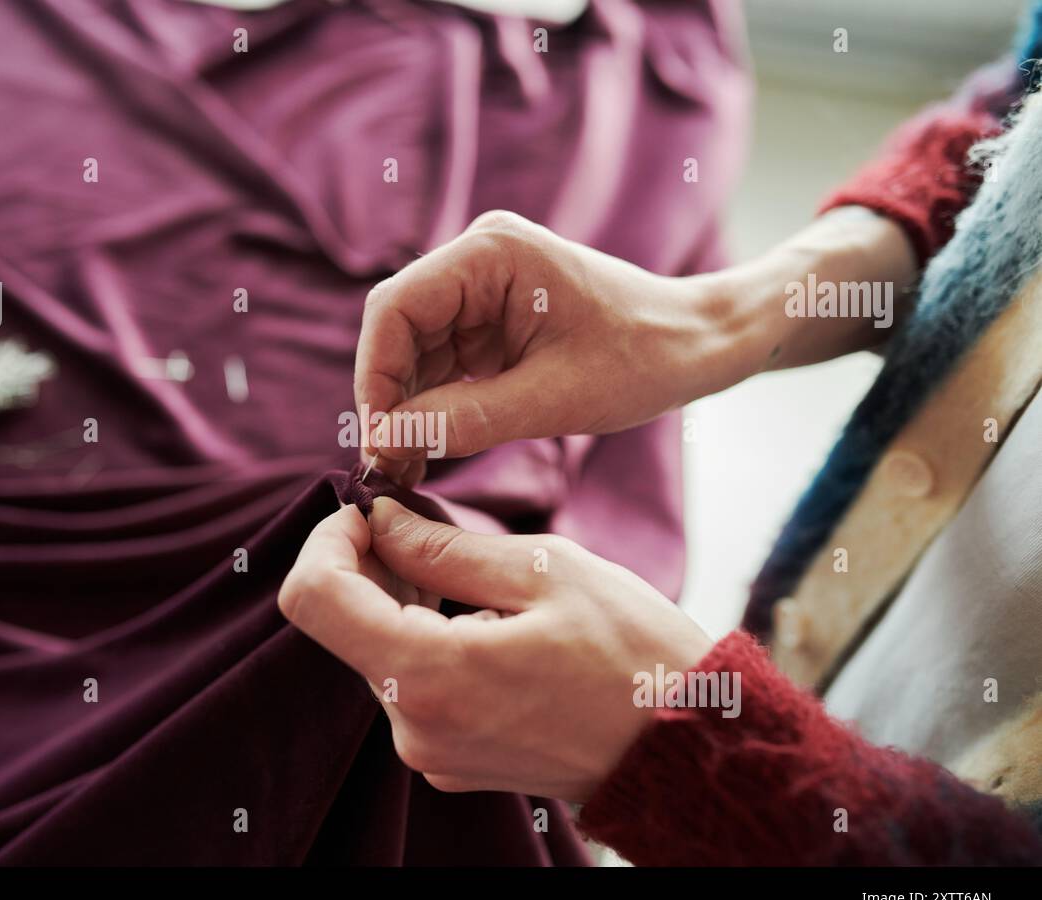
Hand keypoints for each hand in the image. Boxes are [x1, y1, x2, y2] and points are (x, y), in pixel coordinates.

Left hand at [277, 497, 711, 801]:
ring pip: (378, 653)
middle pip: (345, 626)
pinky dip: (427, 642)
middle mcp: (414, 726)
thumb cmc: (632, 654)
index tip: (368, 514)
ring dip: (405, 604)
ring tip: (479, 583)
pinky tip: (485, 624)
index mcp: (428, 676)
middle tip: (431, 532)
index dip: (327, 541)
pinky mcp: (450, 761)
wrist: (687, 749)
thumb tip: (378, 522)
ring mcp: (431, 752)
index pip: (313, 599)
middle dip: (374, 567)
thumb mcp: (543, 572)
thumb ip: (444, 547)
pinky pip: (411, 688)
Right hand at [356, 207, 918, 485]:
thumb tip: (386, 444)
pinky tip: (428, 451)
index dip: (375, 375)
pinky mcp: (489, 323)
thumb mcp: (553, 400)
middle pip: (396, 329)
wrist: (700, 345)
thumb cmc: (644, 359)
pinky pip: (440, 364)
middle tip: (387, 466)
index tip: (378, 439)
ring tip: (406, 470)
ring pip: (412, 352)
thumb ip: (465, 420)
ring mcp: (480, 292)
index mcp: (491, 254)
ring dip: (406, 409)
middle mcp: (476, 261)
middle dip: (388, 398)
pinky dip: (431, 408)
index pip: (395, 307)